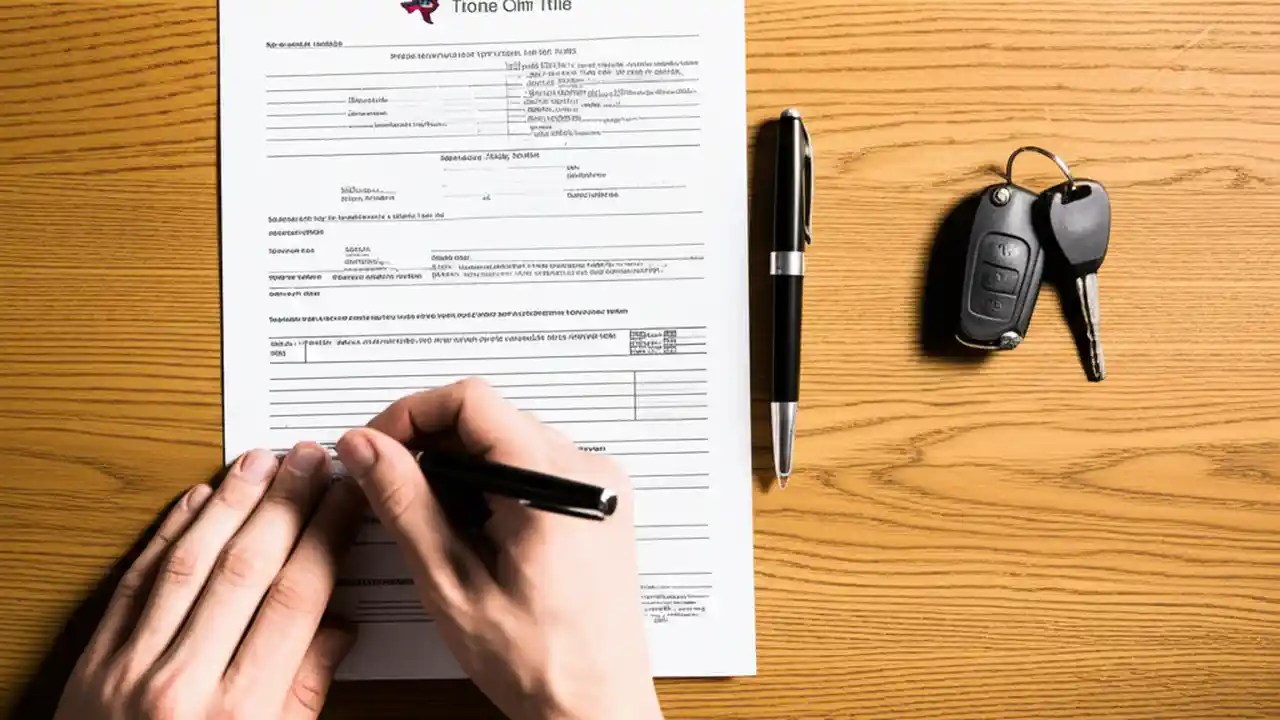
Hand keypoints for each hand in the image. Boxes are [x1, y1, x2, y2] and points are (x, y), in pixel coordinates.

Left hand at [56, 443, 365, 719]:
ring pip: (189, 560)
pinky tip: (194, 500)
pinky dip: (165, 533)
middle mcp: (184, 682)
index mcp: (241, 711)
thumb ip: (304, 694)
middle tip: (312, 460)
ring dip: (230, 501)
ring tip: (261, 463)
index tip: (348, 498)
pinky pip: (134, 581)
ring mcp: (131, 668)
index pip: (297, 595)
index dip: (328, 535)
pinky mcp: (95, 662)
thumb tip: (335, 630)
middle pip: (247, 566)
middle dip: (286, 502)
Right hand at [335, 379, 662, 719]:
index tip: (376, 446)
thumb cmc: (541, 663)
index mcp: (555, 482)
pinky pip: (533, 468)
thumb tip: (367, 447)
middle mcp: (588, 471)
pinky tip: (477, 537)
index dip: (411, 413)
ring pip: (508, 441)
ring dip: (460, 472)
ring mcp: (597, 486)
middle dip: (431, 447)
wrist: (597, 706)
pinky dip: (493, 488)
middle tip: (391, 493)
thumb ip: (404, 503)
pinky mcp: (595, 503)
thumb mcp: (452, 582)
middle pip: (490, 418)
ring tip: (440, 531)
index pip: (472, 400)